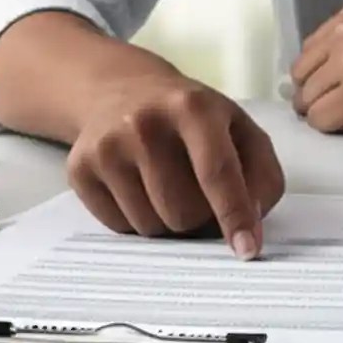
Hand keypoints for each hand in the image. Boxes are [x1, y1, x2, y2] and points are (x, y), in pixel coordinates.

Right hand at [67, 72, 285, 258]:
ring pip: (152, 228)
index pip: (217, 172)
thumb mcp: (239, 129)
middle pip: (184, 213)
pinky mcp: (80, 169)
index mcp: (192, 107)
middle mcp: (143, 123)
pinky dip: (137, 220)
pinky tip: (139, 188)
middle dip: (201, 219)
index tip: (247, 250)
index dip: (235, 215)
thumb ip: (261, 174)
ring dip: (169, 222)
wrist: (120, 91)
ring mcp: (106, 147)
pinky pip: (120, 228)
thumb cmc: (192, 119)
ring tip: (168, 186)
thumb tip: (251, 218)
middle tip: (199, 194)